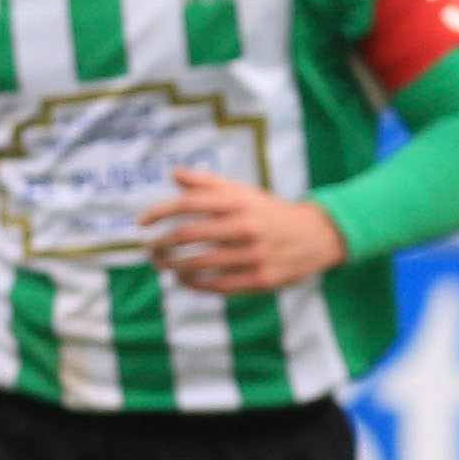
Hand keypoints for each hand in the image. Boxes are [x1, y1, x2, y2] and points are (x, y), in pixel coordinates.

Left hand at [146, 171, 348, 297]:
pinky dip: (193, 284)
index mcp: (240, 200)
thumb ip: (209, 183)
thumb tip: (174, 173)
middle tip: (150, 248)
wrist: (317, 236)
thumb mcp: (244, 192)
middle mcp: (246, 225)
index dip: (159, 212)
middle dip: (161, 243)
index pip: (188, 203)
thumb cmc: (269, 212)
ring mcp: (254, 254)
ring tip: (162, 264)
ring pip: (199, 263)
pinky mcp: (260, 279)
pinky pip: (216, 285)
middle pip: (188, 234)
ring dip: (172, 266)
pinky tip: (183, 279)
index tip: (141, 222)